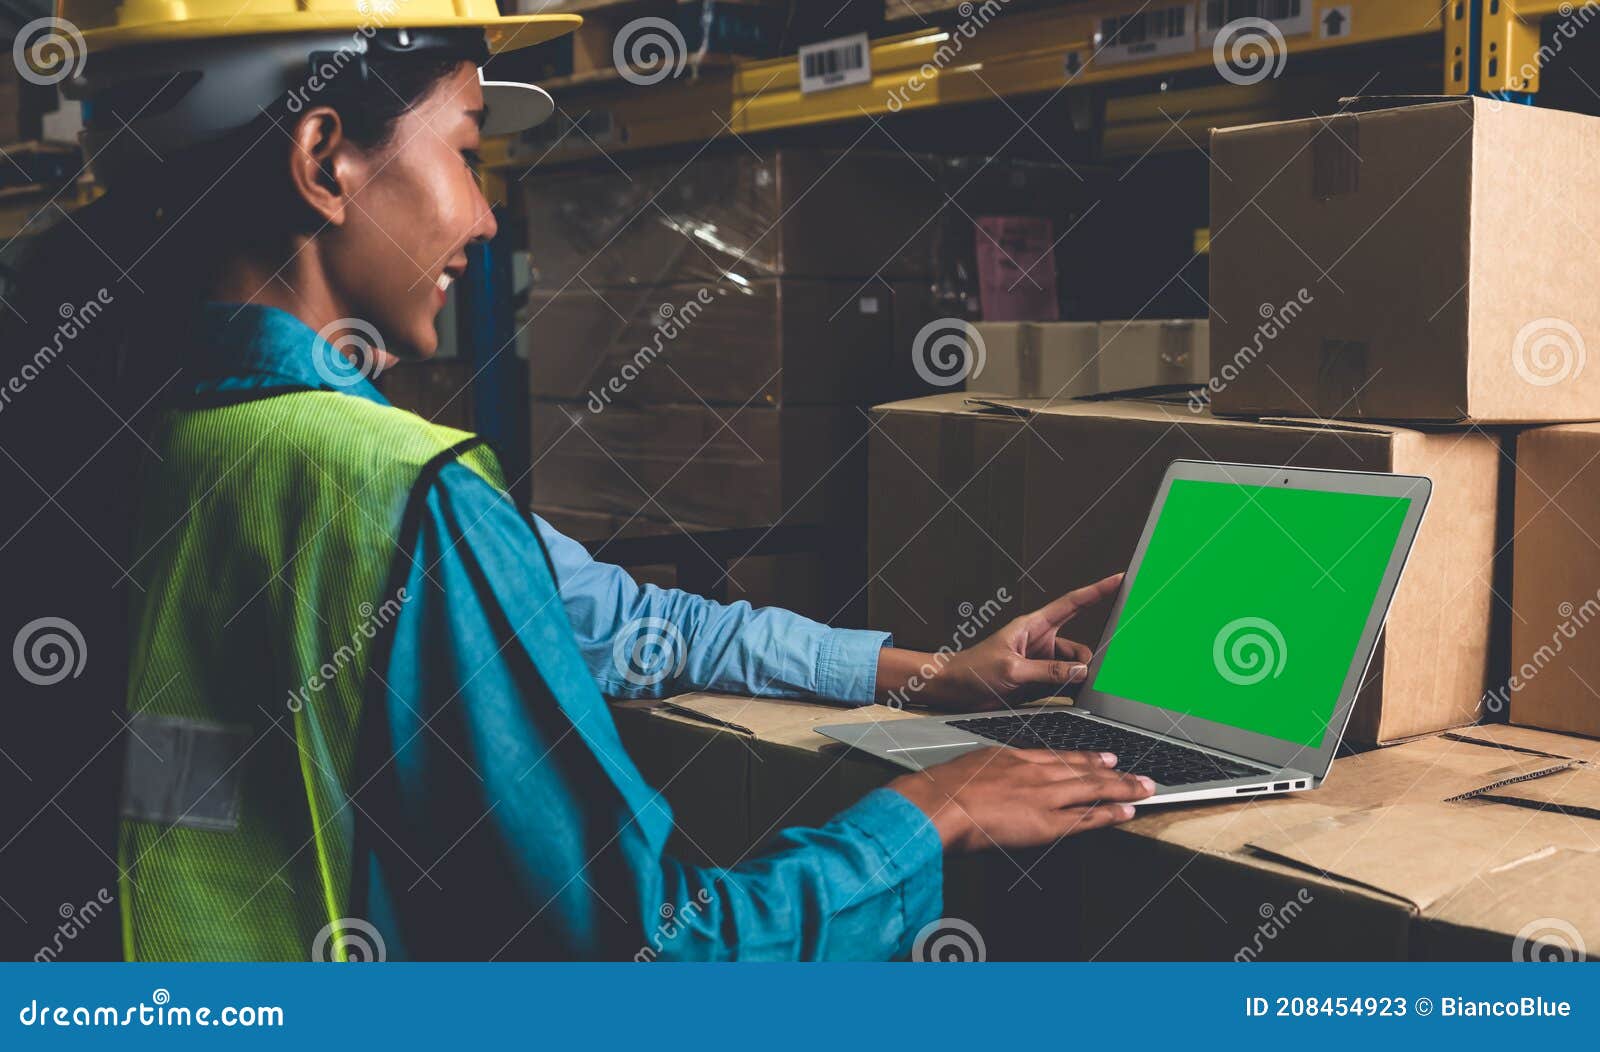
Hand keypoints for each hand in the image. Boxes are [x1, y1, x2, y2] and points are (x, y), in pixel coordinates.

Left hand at [876, 574, 1122, 710]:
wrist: (954, 690)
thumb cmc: (973, 670)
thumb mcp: (1012, 669)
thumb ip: (1048, 670)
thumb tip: (1081, 670)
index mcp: (1033, 625)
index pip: (1073, 603)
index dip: (1097, 591)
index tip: (1119, 580)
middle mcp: (1041, 641)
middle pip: (1080, 646)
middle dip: (1084, 661)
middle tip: (1078, 676)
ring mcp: (1042, 661)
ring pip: (1075, 668)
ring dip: (1075, 679)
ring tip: (1057, 690)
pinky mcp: (1040, 681)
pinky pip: (1066, 683)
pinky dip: (1070, 690)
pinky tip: (1067, 697)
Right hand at [888, 747, 1154, 851]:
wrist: (937, 803)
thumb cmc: (941, 789)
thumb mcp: (966, 769)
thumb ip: (985, 774)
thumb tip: (987, 782)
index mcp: (1013, 758)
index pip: (1058, 758)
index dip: (1084, 759)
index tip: (1102, 758)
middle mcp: (1034, 772)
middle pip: (1082, 770)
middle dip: (1113, 772)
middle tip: (1136, 772)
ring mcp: (1043, 796)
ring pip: (1092, 789)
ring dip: (1123, 788)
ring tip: (1145, 788)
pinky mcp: (1046, 822)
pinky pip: (1085, 817)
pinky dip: (1110, 814)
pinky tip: (1127, 811)